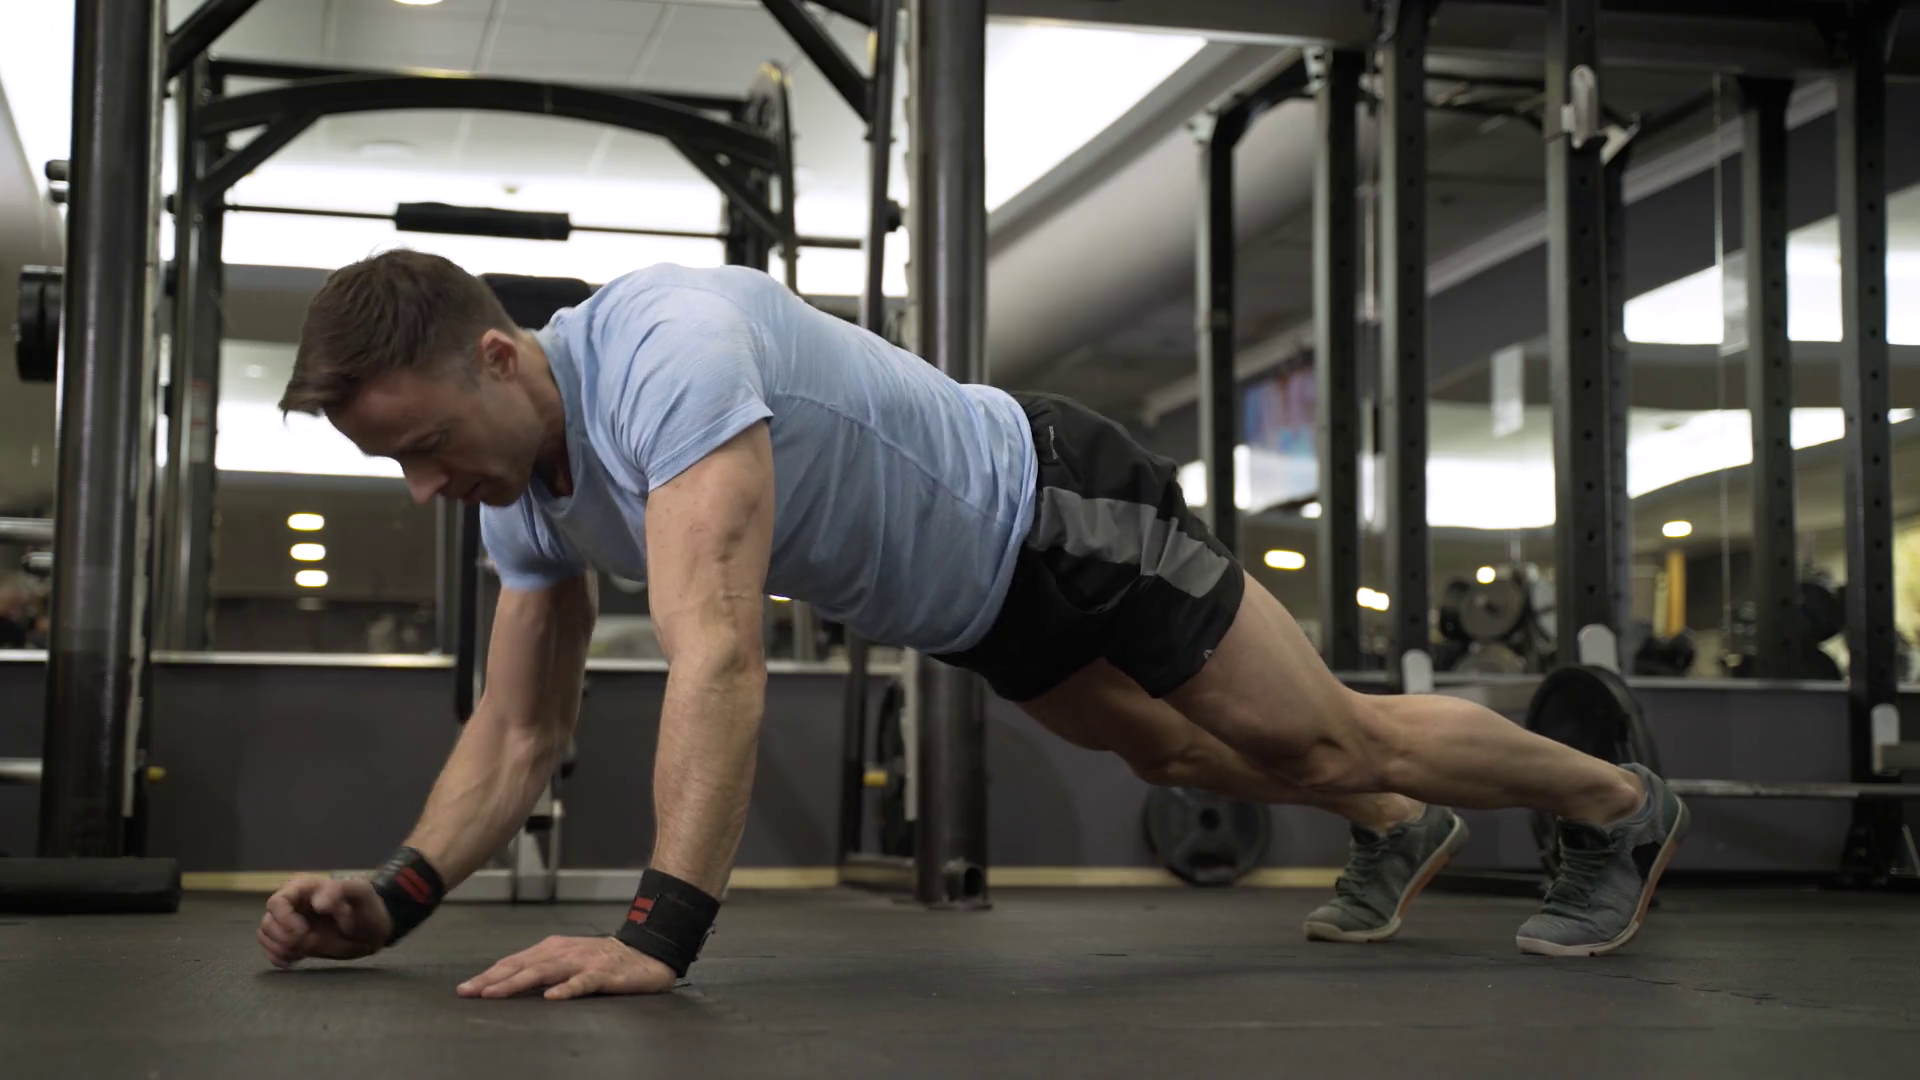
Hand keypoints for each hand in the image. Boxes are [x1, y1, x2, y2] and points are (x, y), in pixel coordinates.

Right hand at [257, 875, 393, 968]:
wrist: (372, 931)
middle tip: (312, 941)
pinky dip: (279, 957)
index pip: (275, 903)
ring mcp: (288, 924)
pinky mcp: (291, 941)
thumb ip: (341, 891)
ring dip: (283, 948)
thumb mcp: (361, 893)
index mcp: (303, 889)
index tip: (305, 932)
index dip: (285, 920)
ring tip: (307, 949)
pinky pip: (270, 950)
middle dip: (287, 938)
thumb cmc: (366, 908)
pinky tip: (296, 960)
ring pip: (265, 937)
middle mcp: (291, 905)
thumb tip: (318, 903)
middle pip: (267, 923)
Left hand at [457, 935, 677, 999]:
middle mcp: (563, 952)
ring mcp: (583, 962)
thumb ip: (542, 970)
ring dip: (518, 982)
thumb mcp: (567, 960)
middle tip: (469, 993)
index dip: (489, 975)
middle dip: (493, 980)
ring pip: (545, 972)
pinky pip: (583, 983)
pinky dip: (567, 989)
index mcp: (551, 949)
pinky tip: (553, 998)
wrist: (646, 952)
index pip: (514, 962)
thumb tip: (507, 983)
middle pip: (522, 966)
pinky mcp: (604, 974)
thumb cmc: (603, 959)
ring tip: (496, 994)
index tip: (465, 989)